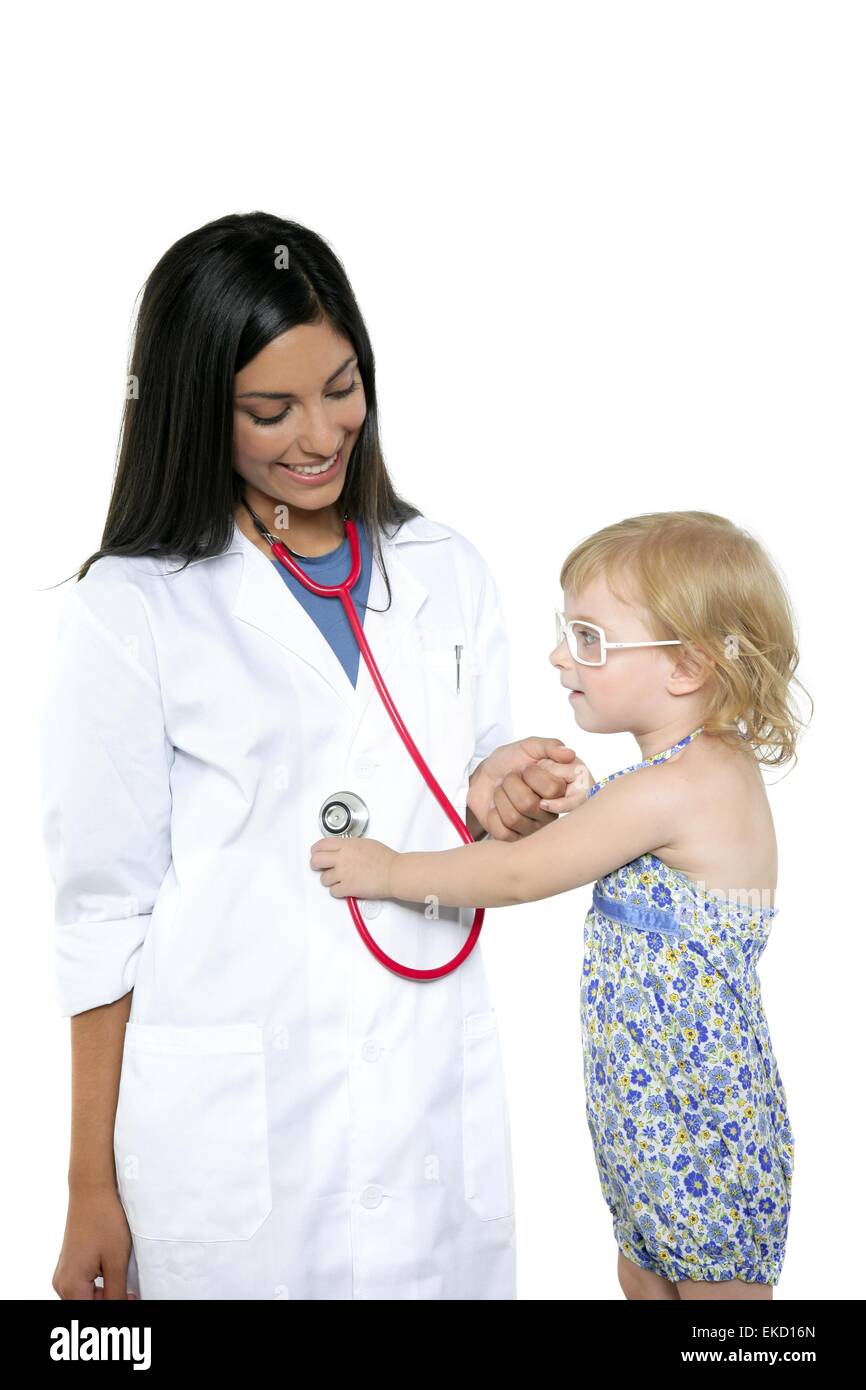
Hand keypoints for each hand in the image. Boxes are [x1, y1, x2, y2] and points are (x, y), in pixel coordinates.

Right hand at [52, 1186, 138, 1299]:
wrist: (91, 1191)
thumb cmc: (104, 1222)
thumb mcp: (116, 1262)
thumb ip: (116, 1294)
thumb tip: (122, 1308)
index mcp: (71, 1287)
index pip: (95, 1311)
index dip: (117, 1306)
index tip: (132, 1297)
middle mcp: (61, 1284)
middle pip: (88, 1306)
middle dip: (110, 1301)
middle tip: (131, 1291)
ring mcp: (63, 1273)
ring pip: (85, 1297)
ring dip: (104, 1294)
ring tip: (121, 1276)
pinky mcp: (68, 1264)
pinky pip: (82, 1285)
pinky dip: (97, 1284)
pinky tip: (110, 1270)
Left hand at [310, 836, 396, 899]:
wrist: (394, 872)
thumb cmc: (385, 859)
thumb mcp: (365, 843)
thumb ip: (349, 846)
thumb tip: (341, 850)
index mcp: (347, 845)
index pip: (321, 845)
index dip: (316, 850)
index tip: (316, 853)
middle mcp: (342, 858)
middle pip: (316, 861)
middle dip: (315, 865)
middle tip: (320, 867)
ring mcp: (343, 873)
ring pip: (323, 879)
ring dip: (330, 880)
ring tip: (339, 879)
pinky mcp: (347, 887)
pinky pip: (333, 891)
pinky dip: (338, 891)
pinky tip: (345, 888)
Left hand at [468, 737, 594, 840]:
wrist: (484, 775)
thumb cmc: (511, 760)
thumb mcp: (530, 746)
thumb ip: (550, 746)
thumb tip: (569, 753)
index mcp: (563, 790)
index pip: (565, 796)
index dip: (545, 785)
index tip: (528, 773)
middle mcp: (553, 812)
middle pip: (531, 804)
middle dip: (512, 782)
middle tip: (512, 776)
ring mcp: (535, 829)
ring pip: (514, 817)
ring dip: (500, 796)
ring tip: (502, 789)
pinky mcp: (515, 840)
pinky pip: (503, 831)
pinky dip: (493, 813)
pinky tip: (497, 807)